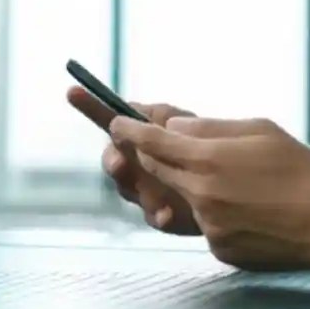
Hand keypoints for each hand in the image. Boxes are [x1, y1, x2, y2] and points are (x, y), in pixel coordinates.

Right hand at [66, 87, 200, 234]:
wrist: (236, 187)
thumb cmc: (211, 150)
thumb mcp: (193, 126)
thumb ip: (165, 118)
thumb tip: (135, 111)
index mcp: (141, 138)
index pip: (110, 120)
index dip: (90, 105)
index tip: (73, 91)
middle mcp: (136, 164)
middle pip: (113, 161)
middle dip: (113, 161)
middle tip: (120, 161)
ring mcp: (146, 191)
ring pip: (130, 190)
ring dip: (140, 189)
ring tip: (156, 191)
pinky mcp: (162, 215)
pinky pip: (154, 217)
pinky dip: (160, 215)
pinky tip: (168, 214)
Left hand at [109, 115, 309, 269]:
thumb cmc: (300, 168)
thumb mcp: (258, 130)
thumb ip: (209, 127)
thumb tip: (172, 127)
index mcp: (208, 159)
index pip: (151, 143)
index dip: (128, 131)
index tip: (115, 123)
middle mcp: (201, 194)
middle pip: (157, 171)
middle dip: (150, 156)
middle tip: (154, 144)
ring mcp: (209, 225)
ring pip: (182, 198)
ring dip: (190, 185)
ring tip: (231, 180)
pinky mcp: (220, 249)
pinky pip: (206, 224)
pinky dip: (215, 212)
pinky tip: (247, 208)